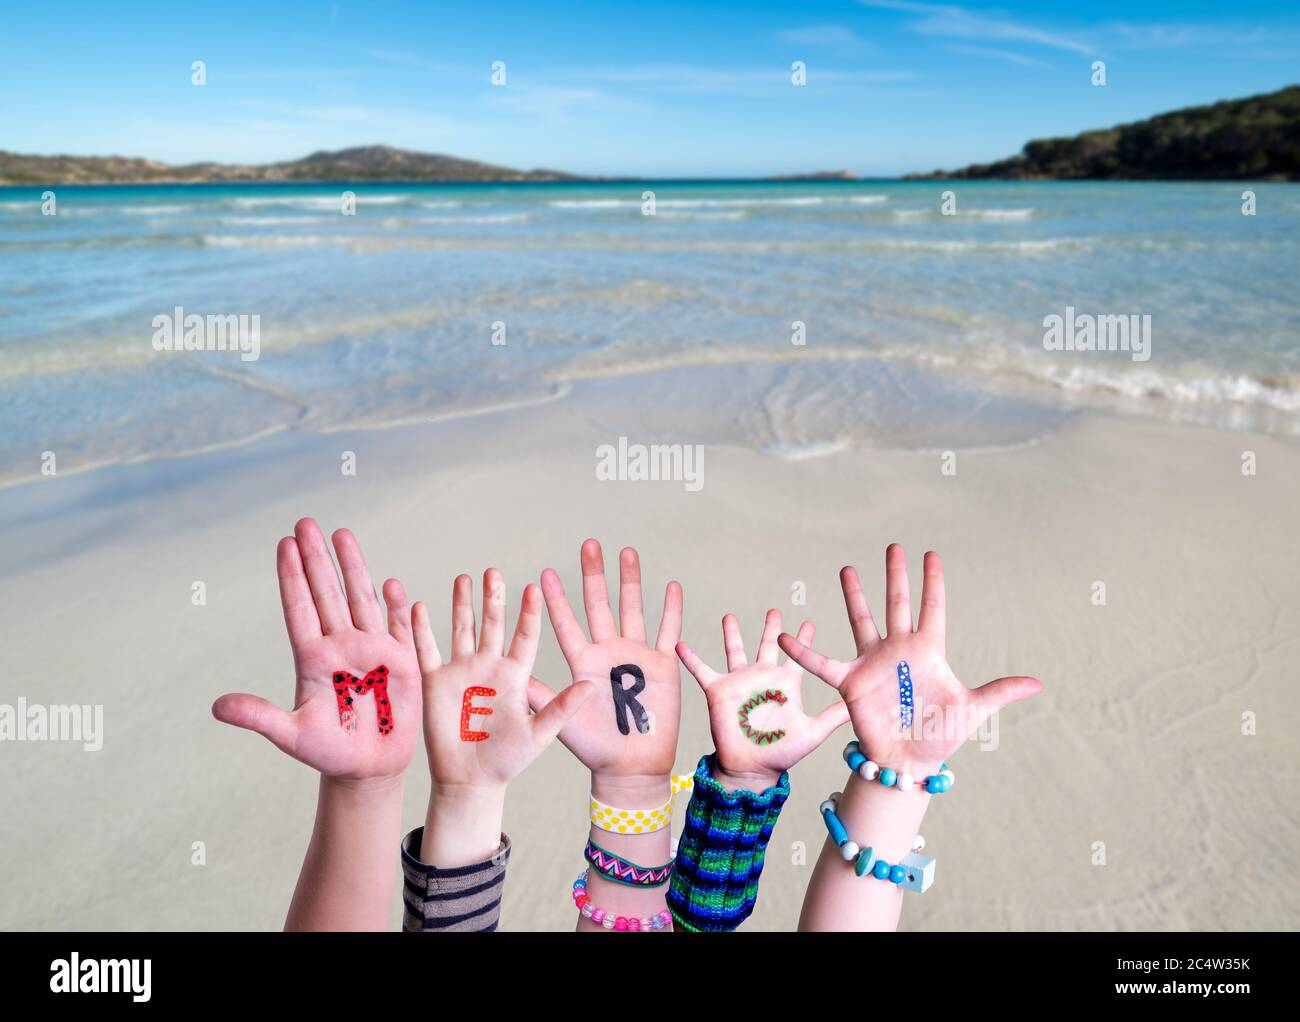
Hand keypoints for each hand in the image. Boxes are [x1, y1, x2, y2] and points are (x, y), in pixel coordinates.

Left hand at [213, 518, 419, 782]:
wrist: (367, 769)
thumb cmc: (327, 753)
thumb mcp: (290, 736)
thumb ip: (259, 717)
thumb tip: (218, 707)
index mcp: (313, 658)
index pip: (300, 608)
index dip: (292, 577)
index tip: (284, 544)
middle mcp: (341, 646)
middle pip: (327, 593)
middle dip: (317, 558)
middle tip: (306, 523)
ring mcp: (372, 652)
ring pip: (359, 600)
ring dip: (352, 567)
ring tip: (341, 534)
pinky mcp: (401, 664)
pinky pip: (397, 628)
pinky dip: (395, 607)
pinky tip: (389, 584)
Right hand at [412, 569, 594, 787]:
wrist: (471, 780)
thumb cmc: (508, 760)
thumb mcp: (540, 733)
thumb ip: (562, 707)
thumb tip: (594, 686)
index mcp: (515, 675)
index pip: (524, 636)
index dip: (528, 613)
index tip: (534, 588)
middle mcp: (489, 667)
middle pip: (492, 624)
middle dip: (494, 598)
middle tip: (494, 572)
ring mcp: (462, 671)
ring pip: (462, 628)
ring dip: (463, 604)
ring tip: (465, 577)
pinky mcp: (436, 682)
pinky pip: (427, 650)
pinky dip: (422, 629)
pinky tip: (419, 606)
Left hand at [532, 540, 682, 781]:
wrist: (631, 767)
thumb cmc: (594, 748)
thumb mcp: (561, 722)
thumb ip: (542, 697)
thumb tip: (512, 678)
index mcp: (582, 662)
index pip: (566, 624)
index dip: (556, 600)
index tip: (545, 574)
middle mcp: (607, 652)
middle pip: (600, 604)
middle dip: (594, 575)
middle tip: (588, 544)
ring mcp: (635, 656)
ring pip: (633, 608)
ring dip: (630, 581)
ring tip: (626, 552)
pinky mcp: (662, 665)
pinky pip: (667, 631)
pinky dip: (671, 610)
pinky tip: (671, 586)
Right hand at [676, 609, 848, 787]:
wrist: (752, 768)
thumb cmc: (782, 752)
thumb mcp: (814, 732)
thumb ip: (834, 715)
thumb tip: (861, 705)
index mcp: (786, 684)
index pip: (797, 655)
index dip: (802, 639)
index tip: (808, 621)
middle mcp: (763, 678)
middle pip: (767, 645)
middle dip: (771, 628)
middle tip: (775, 609)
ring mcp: (740, 682)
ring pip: (735, 650)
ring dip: (733, 634)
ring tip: (729, 616)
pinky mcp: (719, 691)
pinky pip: (702, 670)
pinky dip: (692, 658)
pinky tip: (680, 645)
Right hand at [778, 545, 1040, 776]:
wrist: (908, 762)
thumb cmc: (940, 736)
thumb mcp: (972, 709)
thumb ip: (1000, 691)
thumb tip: (1039, 683)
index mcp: (928, 651)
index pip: (932, 608)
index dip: (932, 582)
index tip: (932, 555)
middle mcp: (899, 650)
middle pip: (897, 603)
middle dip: (896, 575)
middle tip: (894, 546)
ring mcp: (873, 663)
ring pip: (862, 620)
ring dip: (855, 596)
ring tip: (848, 568)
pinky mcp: (851, 682)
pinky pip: (823, 664)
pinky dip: (805, 653)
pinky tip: (786, 638)